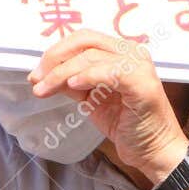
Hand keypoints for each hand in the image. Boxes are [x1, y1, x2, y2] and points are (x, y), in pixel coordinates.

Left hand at [30, 30, 188, 186]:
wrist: (152, 150)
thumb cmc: (126, 124)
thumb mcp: (92, 100)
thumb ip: (73, 83)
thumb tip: (44, 75)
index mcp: (121, 53)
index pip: (84, 39)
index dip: (56, 52)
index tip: (36, 73)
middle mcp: (132, 53)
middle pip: (86, 41)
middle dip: (54, 58)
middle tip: (36, 79)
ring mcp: (139, 66)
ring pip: (91, 57)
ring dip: (61, 73)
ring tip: (42, 89)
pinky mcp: (142, 84)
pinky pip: (109, 72)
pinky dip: (88, 76)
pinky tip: (71, 85)